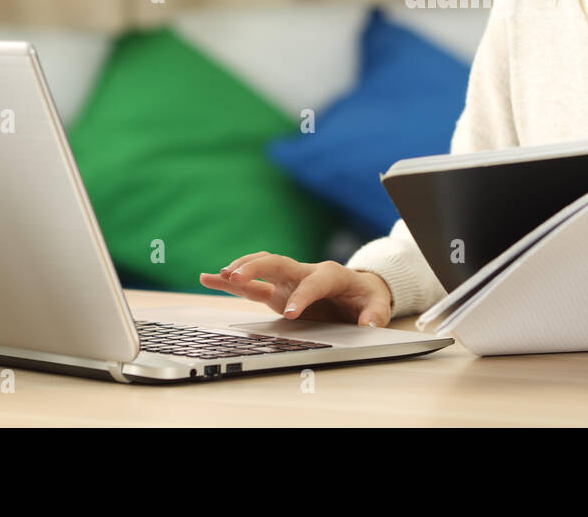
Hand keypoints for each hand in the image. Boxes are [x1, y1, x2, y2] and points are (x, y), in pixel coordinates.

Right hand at [199, 253, 391, 326]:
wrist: (359, 288)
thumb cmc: (366, 296)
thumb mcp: (378, 305)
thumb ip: (375, 314)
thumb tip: (369, 325)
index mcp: (330, 274)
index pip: (313, 282)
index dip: (302, 296)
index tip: (291, 314)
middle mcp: (305, 272)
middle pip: (278, 263)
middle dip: (257, 267)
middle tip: (237, 276)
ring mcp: (289, 281)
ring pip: (261, 268)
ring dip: (240, 269)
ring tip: (218, 274)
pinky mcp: (278, 292)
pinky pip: (252, 285)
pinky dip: (231, 282)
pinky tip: (209, 277)